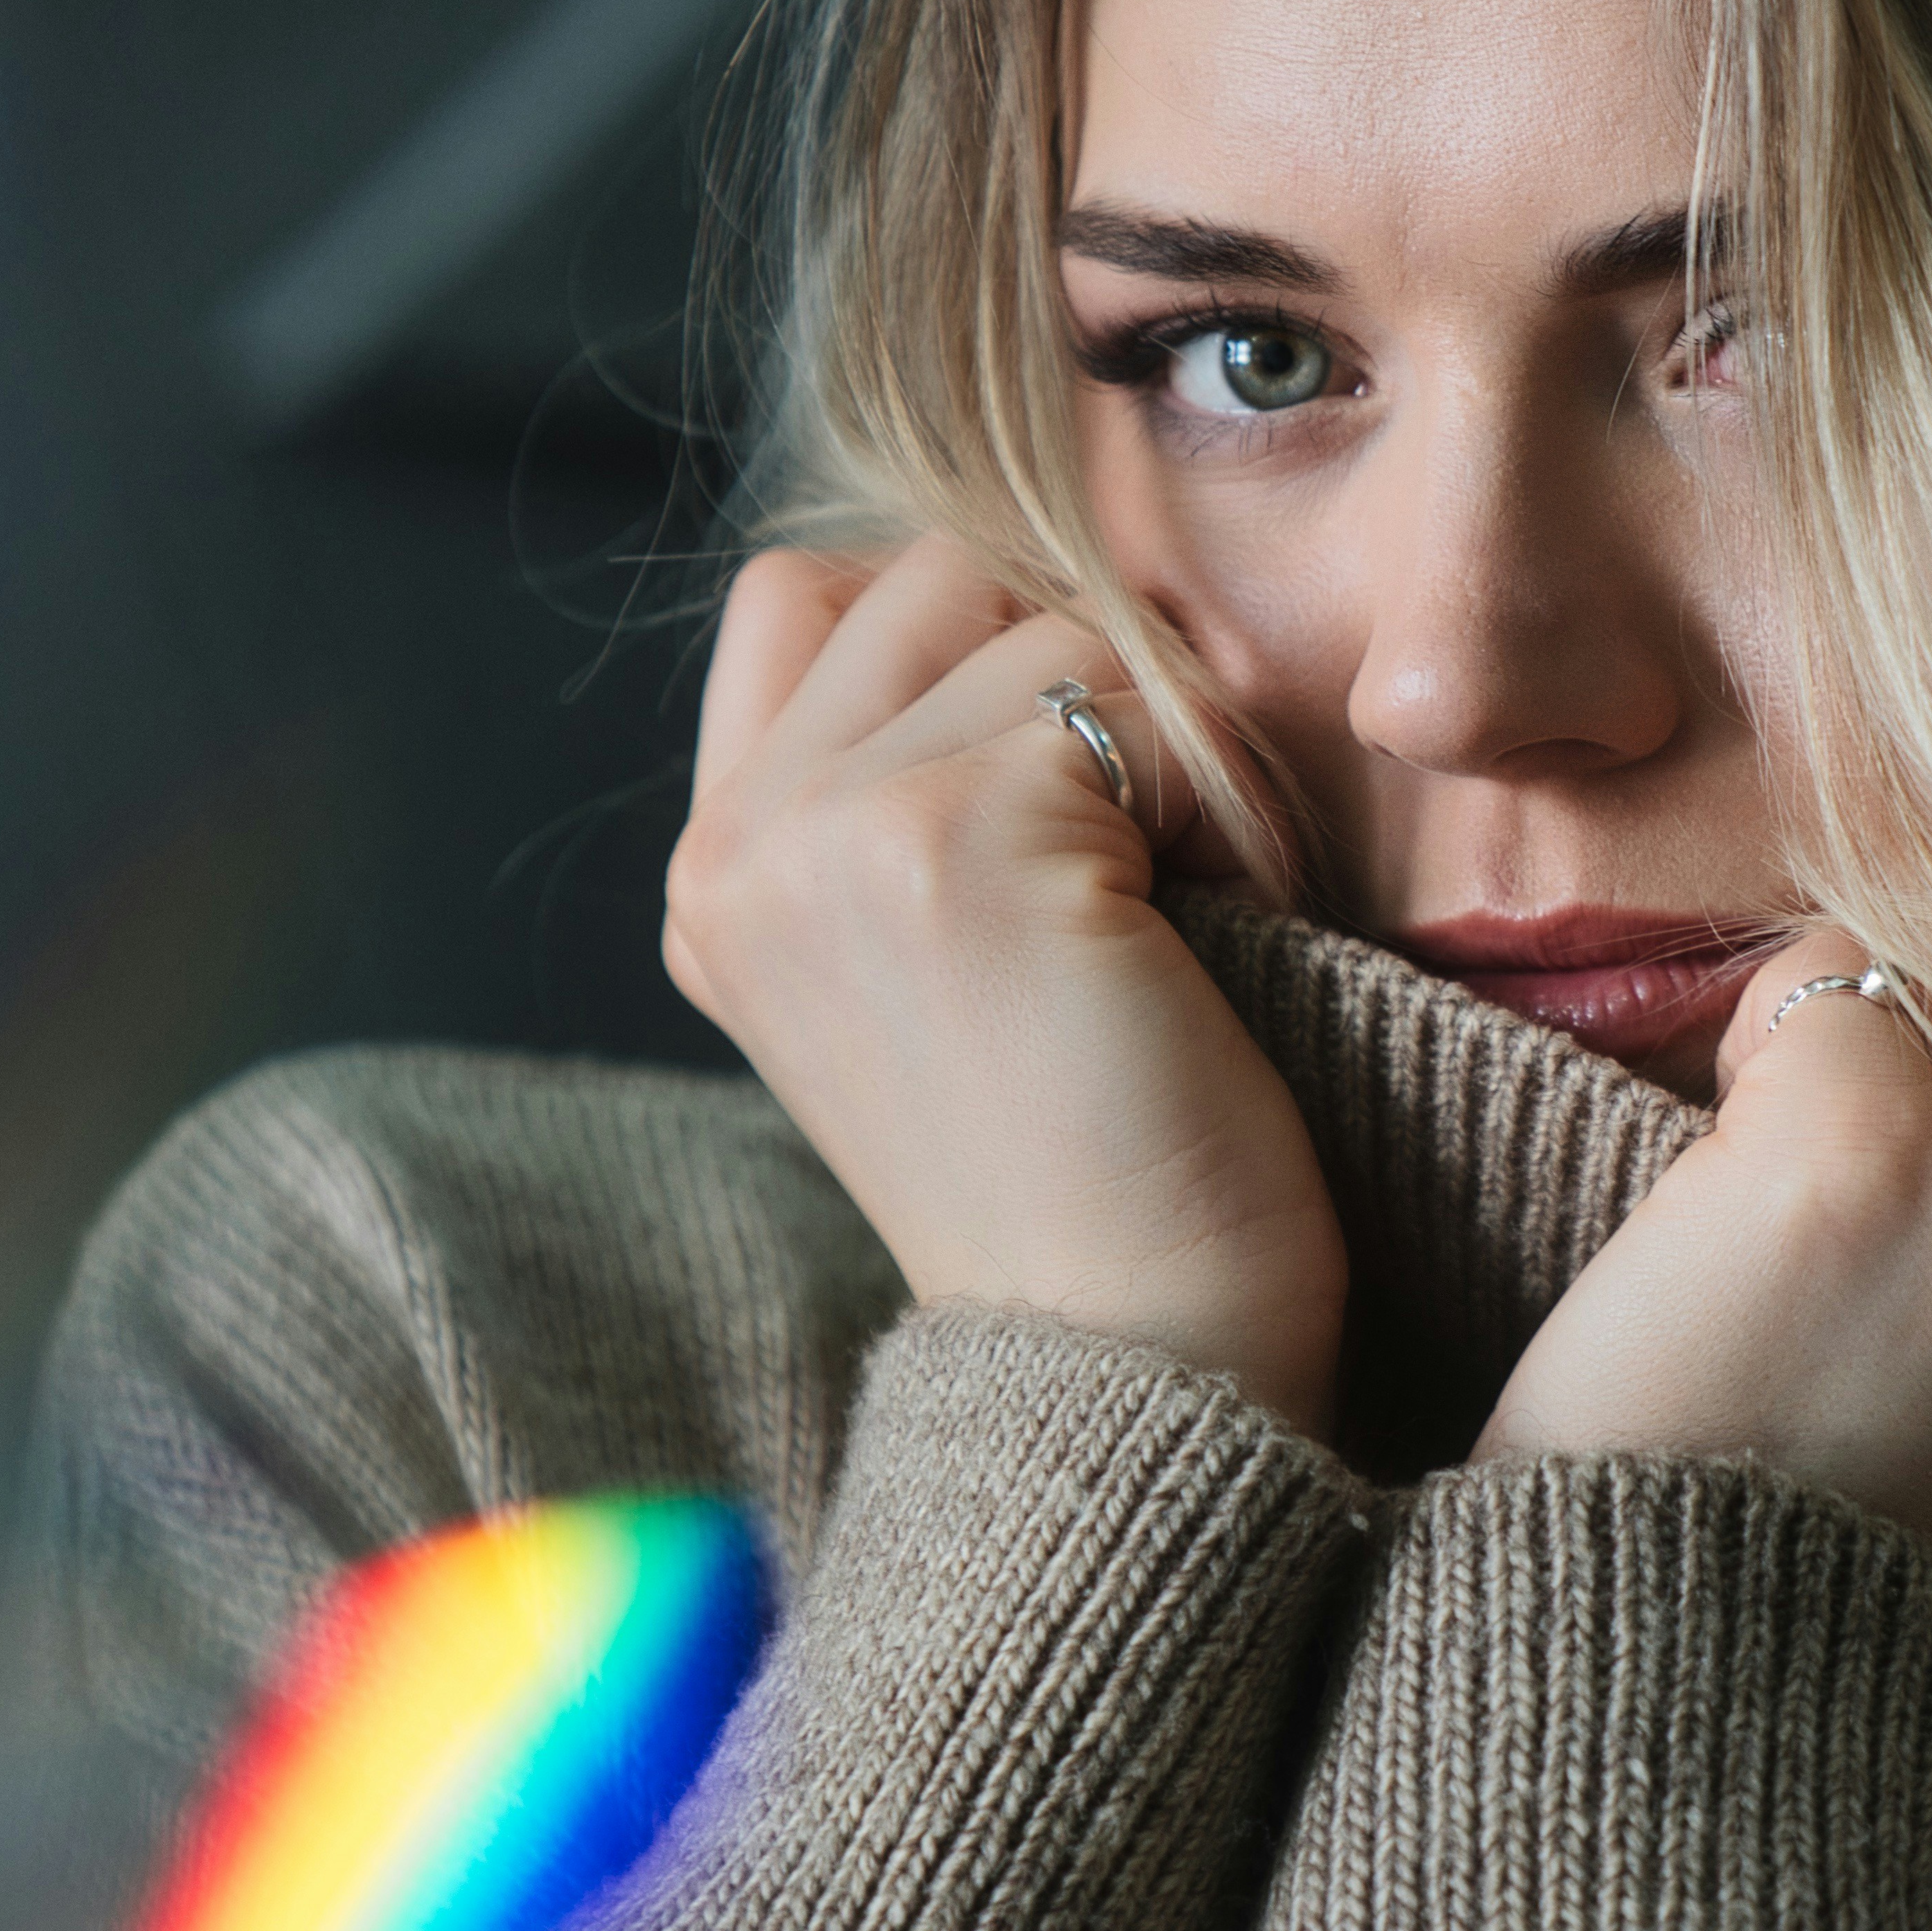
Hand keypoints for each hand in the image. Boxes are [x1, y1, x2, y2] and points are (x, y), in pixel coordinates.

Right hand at [664, 539, 1345, 1436]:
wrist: (1140, 1355)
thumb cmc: (1088, 1169)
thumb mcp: (929, 967)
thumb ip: (900, 793)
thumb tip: (1012, 599)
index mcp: (717, 875)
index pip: (804, 593)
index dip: (961, 640)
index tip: (1059, 792)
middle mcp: (740, 845)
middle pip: (932, 576)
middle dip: (1072, 676)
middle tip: (1144, 844)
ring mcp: (832, 834)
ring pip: (1048, 625)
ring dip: (1161, 737)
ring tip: (1182, 901)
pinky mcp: (961, 835)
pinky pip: (1133, 698)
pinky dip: (1214, 798)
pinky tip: (1213, 932)